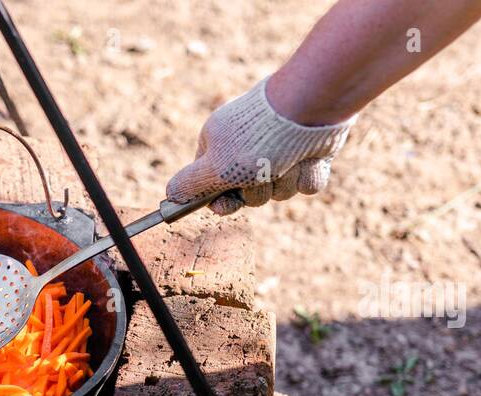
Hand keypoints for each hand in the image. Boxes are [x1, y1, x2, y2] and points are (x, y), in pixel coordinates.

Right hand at [167, 77, 355, 215]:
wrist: (311, 106)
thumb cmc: (258, 137)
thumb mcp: (216, 167)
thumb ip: (190, 184)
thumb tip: (169, 195)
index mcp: (219, 147)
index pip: (211, 187)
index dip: (219, 199)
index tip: (223, 203)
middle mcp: (247, 152)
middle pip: (248, 197)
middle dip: (257, 192)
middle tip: (261, 174)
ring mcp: (281, 155)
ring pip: (279, 193)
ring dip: (285, 183)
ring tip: (289, 159)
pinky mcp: (308, 156)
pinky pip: (306, 184)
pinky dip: (307, 175)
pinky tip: (309, 158)